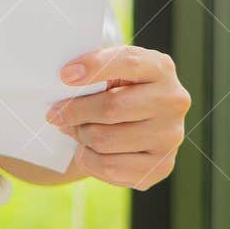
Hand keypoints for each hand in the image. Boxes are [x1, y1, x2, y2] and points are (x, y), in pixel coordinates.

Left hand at [47, 45, 190, 189]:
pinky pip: (108, 167)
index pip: (128, 61)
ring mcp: (171, 136)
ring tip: (79, 131)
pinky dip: (88, 160)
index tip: (65, 75)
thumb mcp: (108, 74)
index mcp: (160, 68)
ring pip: (105, 140)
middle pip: (111, 107)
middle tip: (55, 114)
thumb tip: (65, 89)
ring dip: (81, 136)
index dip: (94, 67)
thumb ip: (92, 74)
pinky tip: (91, 151)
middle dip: (74, 112)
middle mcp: (173, 101)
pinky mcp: (161, 166)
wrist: (135, 128)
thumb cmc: (115, 93)